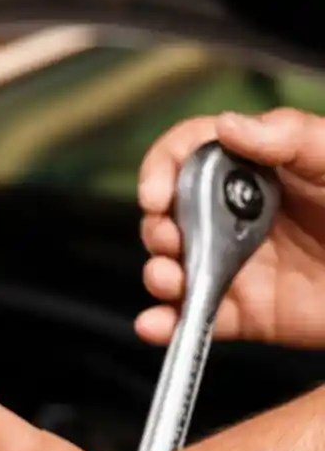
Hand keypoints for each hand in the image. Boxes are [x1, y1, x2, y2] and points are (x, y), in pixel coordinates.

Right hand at [137, 108, 324, 348]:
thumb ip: (292, 137)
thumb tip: (226, 126)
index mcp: (256, 171)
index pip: (189, 155)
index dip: (163, 169)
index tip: (158, 193)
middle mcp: (238, 217)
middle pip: (171, 215)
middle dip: (157, 228)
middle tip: (171, 240)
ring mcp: (238, 265)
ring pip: (174, 267)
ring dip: (158, 274)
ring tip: (170, 280)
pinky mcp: (244, 312)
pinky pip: (194, 319)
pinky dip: (165, 324)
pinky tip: (159, 324)